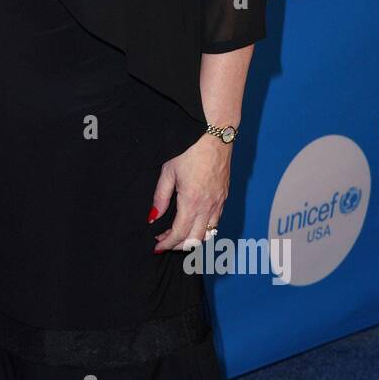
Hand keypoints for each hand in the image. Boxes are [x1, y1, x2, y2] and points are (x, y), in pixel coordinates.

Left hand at [148, 132, 229, 252]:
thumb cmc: (190, 148)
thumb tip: (153, 217)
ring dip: (192, 239)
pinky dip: (204, 228)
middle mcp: (209, 206)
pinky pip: (216, 221)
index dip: (167, 244)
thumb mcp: (168, 172)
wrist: (216, 133)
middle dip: (178, 246)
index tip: (157, 247)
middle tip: (164, 242)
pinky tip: (193, 222)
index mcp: (192, 202)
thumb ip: (160, 197)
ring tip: (178, 235)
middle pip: (195, 239)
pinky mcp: (225, 196)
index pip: (179, 234)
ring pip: (208, 233)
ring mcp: (220, 201)